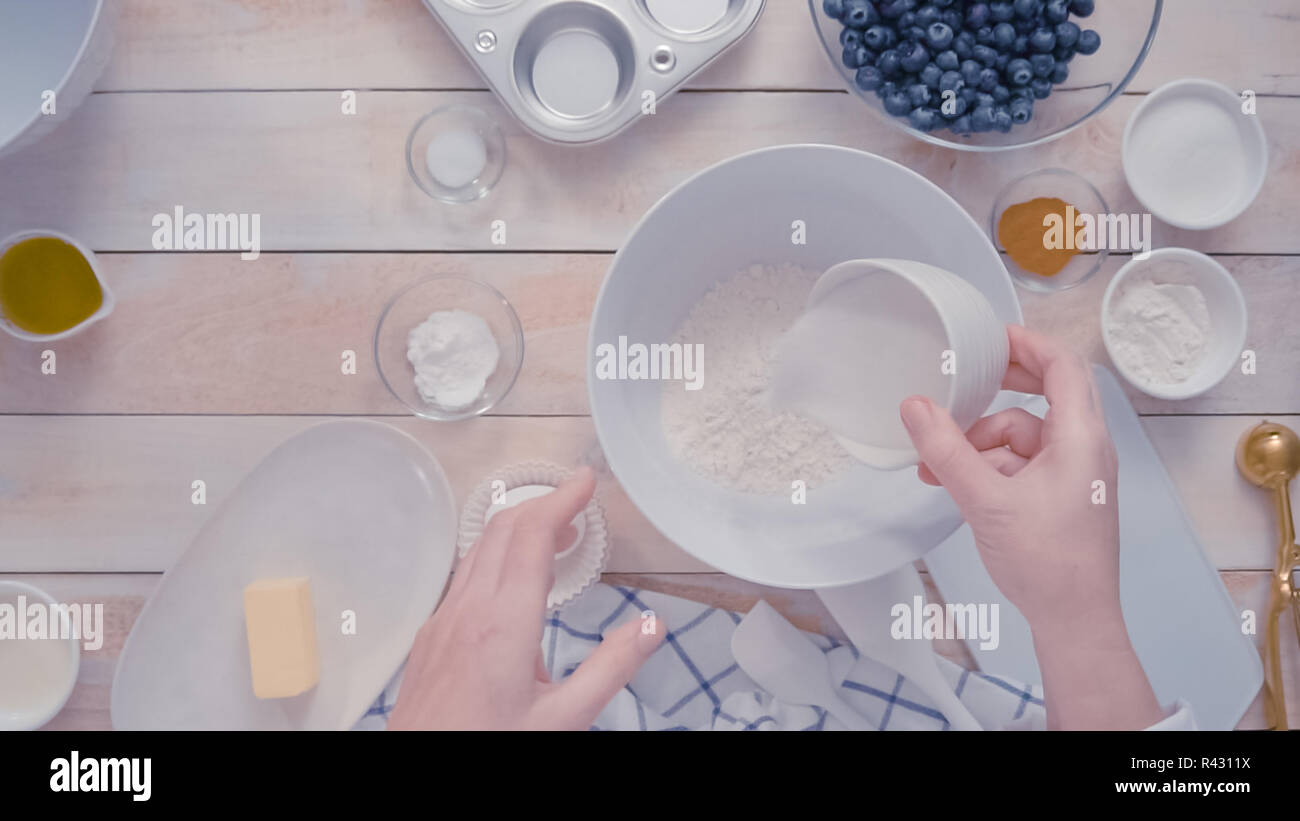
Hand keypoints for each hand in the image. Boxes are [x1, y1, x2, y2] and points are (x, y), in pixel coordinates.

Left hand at [388, 466, 663, 729]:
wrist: (421, 781)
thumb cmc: (488, 748)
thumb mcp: (565, 719)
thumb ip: (611, 668)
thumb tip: (652, 625)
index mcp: (503, 623)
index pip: (531, 535)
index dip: (561, 499)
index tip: (585, 480)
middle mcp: (466, 612)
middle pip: (501, 530)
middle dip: (541, 506)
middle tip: (577, 504)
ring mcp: (441, 624)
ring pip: (477, 552)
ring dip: (516, 532)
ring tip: (554, 538)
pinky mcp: (429, 640)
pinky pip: (462, 580)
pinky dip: (493, 560)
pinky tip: (513, 587)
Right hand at [899, 324, 1163, 729]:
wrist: (1074, 620)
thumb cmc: (1046, 560)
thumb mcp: (985, 500)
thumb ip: (946, 450)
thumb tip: (913, 405)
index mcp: (1080, 438)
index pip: (1063, 366)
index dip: (1027, 343)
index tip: (990, 336)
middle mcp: (1084, 449)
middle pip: (1047, 394)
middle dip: (1000, 387)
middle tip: (964, 378)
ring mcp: (1074, 475)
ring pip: (1023, 435)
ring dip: (979, 442)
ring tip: (935, 463)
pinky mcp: (1061, 498)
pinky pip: (1021, 465)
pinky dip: (988, 468)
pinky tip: (952, 484)